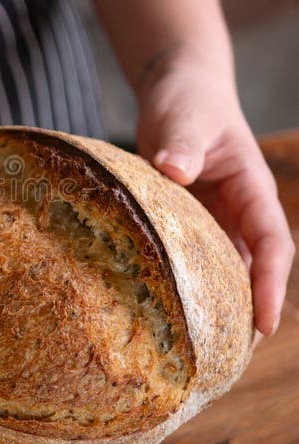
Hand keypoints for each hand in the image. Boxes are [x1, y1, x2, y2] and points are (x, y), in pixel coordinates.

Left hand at [136, 54, 294, 336]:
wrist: (175, 86)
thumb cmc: (187, 99)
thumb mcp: (185, 117)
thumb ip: (181, 143)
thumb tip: (174, 171)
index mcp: (251, 190)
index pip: (272, 244)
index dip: (271, 285)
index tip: (263, 324)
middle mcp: (238, 209)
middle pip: (252, 267)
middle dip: (248, 309)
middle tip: (229, 357)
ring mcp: (213, 215)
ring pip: (224, 267)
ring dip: (219, 301)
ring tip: (202, 348)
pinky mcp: (187, 217)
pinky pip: (193, 255)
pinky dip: (189, 281)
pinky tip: (170, 308)